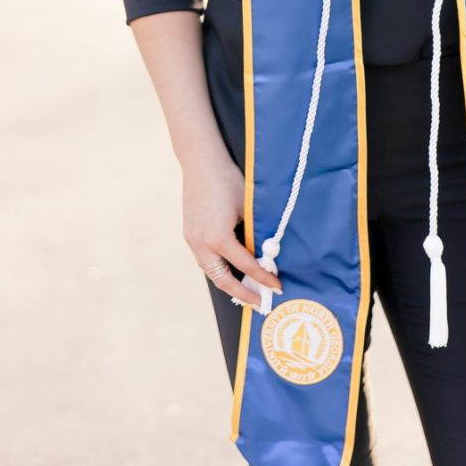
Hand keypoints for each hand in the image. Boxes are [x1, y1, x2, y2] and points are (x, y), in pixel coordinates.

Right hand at [182, 143, 282, 307]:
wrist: (201, 162)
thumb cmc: (228, 180)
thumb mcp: (248, 207)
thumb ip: (255, 233)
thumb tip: (267, 253)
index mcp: (219, 238)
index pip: (246, 267)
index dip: (263, 279)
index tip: (277, 287)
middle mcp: (202, 244)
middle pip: (223, 280)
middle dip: (242, 293)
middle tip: (259, 303)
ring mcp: (192, 240)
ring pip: (211, 271)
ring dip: (227, 283)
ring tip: (245, 290)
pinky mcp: (189, 233)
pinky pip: (203, 259)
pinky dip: (217, 268)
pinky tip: (229, 269)